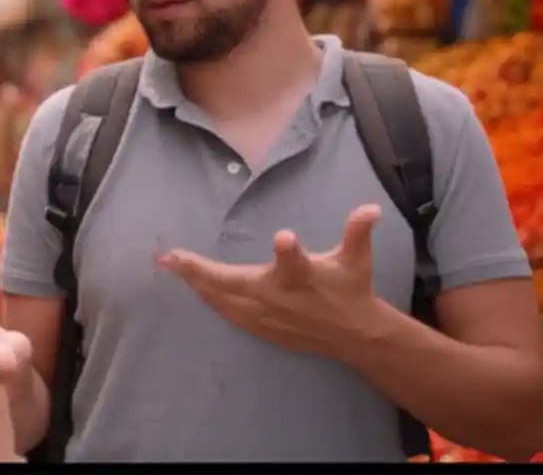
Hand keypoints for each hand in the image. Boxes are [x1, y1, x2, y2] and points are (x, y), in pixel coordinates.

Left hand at [157, 204, 385, 358]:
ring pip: (224, 300)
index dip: (288, 250)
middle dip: (201, 271)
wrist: (354, 335)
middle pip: (235, 284)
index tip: (283, 236)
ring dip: (197, 283)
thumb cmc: (350, 289)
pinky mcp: (261, 328)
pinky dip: (209, 299)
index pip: (293, 262)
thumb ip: (357, 232)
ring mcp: (266, 316)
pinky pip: (228, 313)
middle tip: (171, 257)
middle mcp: (278, 297)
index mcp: (302, 277)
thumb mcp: (356, 259)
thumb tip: (371, 208)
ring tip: (171, 266)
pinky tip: (191, 287)